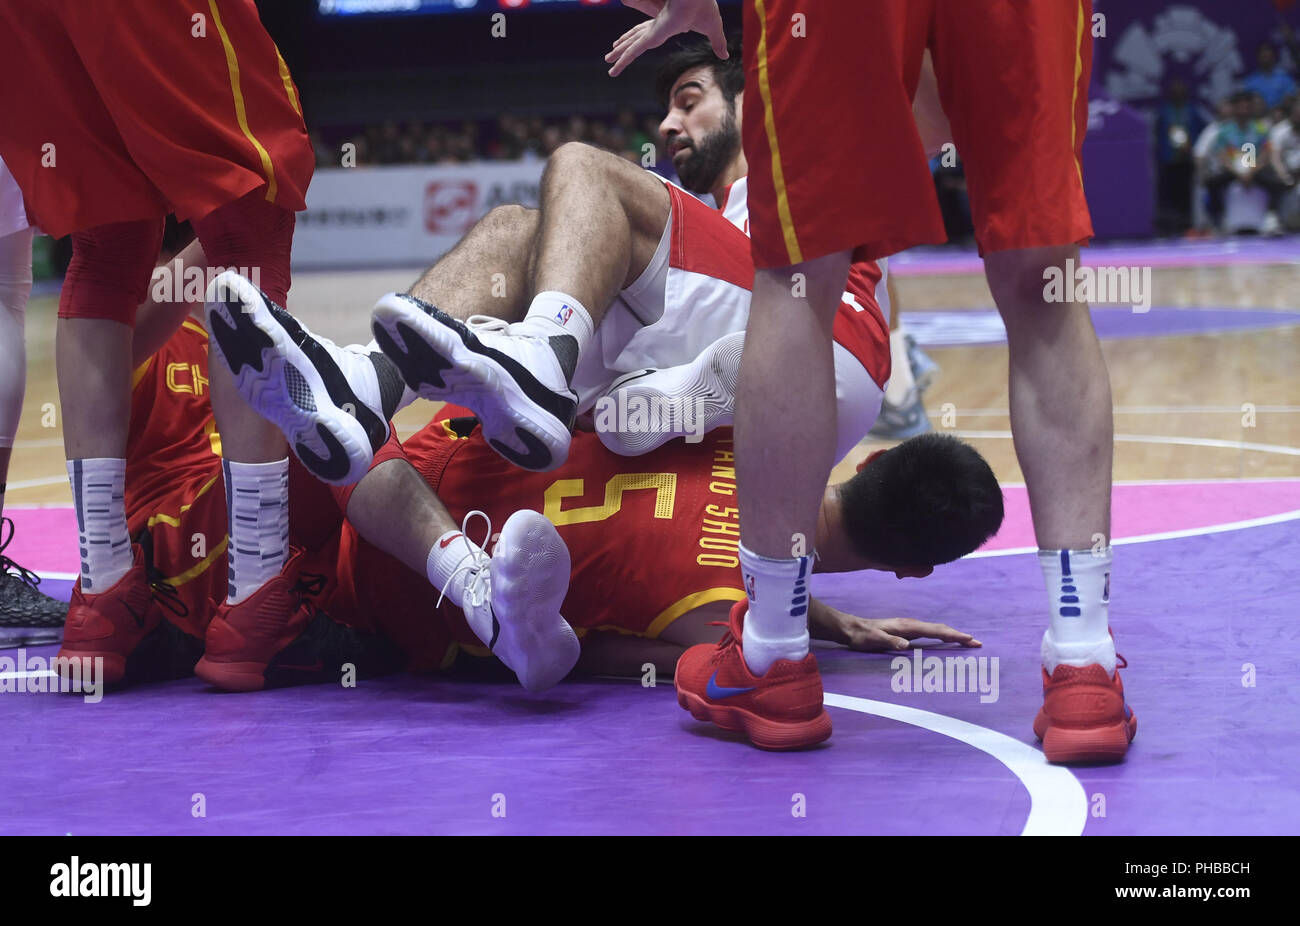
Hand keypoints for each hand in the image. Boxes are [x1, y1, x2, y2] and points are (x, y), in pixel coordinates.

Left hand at [606, 0, 726, 76]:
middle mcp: (656, 26)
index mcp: (668, 23)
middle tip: (611, 52)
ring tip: (607, 61)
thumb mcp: (713, 30)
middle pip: (635, 37)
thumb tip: (726, 55)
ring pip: (631, 45)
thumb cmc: (705, 7)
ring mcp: (652, 31)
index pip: (648, 32)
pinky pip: (633, 51)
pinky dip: (622, 61)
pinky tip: (614, 70)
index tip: (630, 41)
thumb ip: (717, 43)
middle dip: (623, 45)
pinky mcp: (651, 36)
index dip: (638, 37)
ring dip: (619, 55)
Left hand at [811, 600, 981, 651]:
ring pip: (935, 629)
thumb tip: (906, 646)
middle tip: (977, 643)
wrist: (850, 628)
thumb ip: (889, 642)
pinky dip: (941, 636)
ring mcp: (908, 626)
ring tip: (967, 641)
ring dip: (952, 635)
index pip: (935, 630)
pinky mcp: (905, 630)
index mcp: (907, 626)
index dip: (953, 635)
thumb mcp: (874, 640)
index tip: (969, 639)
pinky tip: (944, 640)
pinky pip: (928, 633)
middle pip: (940, 628)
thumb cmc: (862, 637)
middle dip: (959, 635)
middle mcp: (911, 624)